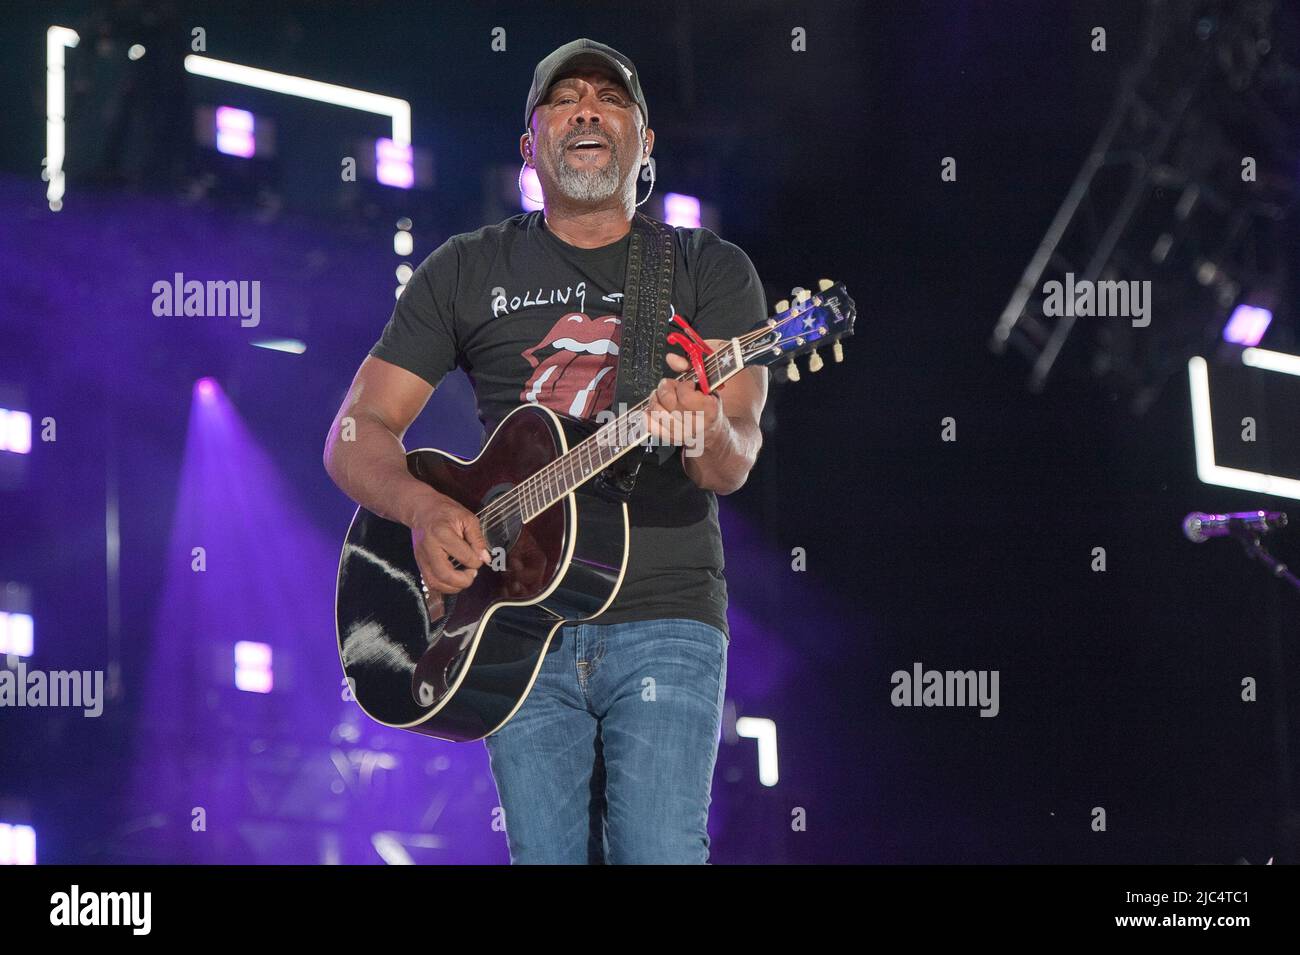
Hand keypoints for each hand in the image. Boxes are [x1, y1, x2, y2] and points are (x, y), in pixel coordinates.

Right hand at [407, 487, 491, 616]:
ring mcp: (422, 558)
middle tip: (472, 573)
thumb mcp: (467, 518)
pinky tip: (453, 580)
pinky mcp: (420, 564)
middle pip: (445, 575)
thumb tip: (485, 558)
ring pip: (436, 583)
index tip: (480, 557)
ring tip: (464, 577)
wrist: (421, 510)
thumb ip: (477, 539)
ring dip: (454, 587)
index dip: (476, 561)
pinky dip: (444, 587)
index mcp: (442, 533)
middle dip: (463, 580)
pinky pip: (430, 583)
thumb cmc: (444, 511)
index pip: (464, 556)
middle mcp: (430, 548)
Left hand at [643, 350, 724, 452]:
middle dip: (665, 387)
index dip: (682, 385)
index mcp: (708, 409)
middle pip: (667, 400)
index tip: (687, 384)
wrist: (709, 432)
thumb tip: (671, 358)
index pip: (685, 394)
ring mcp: (681, 433)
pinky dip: (647, 413)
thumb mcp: (706, 384)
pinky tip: (655, 408)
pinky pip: (649, 424)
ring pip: (656, 410)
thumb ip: (689, 367)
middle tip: (670, 386)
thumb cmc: (708, 407)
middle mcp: (694, 424)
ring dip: (656, 398)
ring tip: (662, 396)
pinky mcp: (669, 438)